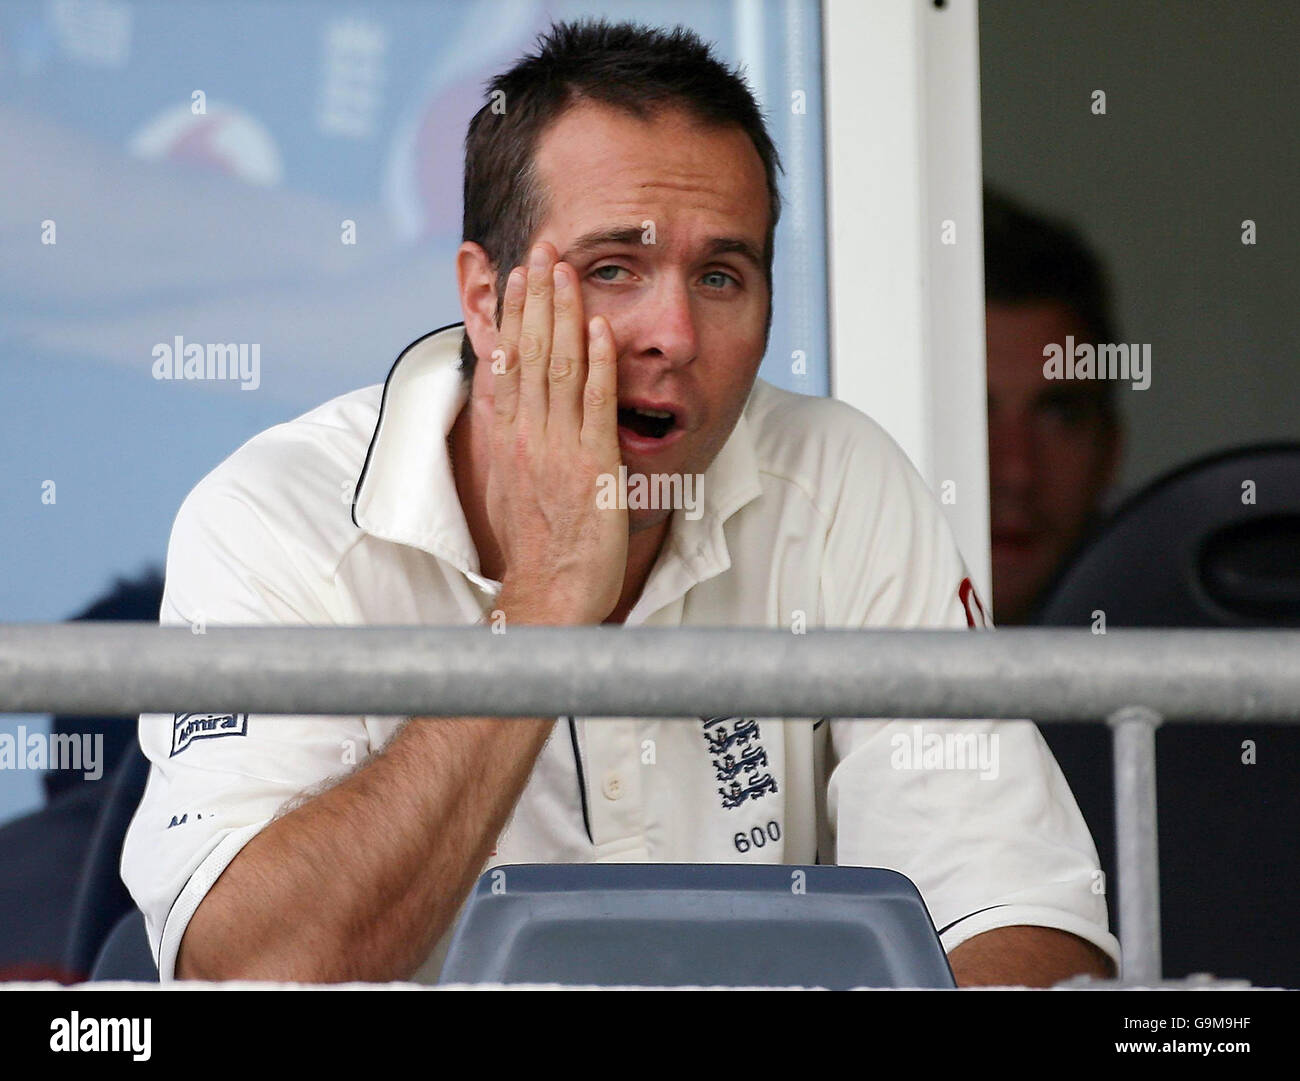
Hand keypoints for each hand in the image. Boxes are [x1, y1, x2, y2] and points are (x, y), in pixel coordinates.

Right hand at [479, 242, 626, 623]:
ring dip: (564, 314)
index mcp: (505, 438)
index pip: (506, 360)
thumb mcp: (508, 484)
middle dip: (536, 296)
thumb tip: (501, 404)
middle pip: (530, 351)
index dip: (512, 313)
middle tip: (543, 248)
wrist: (549, 592)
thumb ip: (508, 439)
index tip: (517, 274)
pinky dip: (599, 363)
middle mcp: (526, 435)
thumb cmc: (535, 545)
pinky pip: (596, 404)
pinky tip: (601, 329)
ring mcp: (558, 447)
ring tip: (567, 270)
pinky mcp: (592, 465)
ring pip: (560, 367)